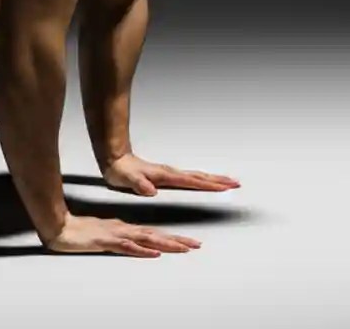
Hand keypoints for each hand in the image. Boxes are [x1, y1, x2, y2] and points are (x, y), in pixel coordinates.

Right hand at [44, 213, 200, 257]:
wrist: (60, 228)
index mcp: (124, 229)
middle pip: (155, 236)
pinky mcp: (105, 241)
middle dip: (177, 240)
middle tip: (197, 245)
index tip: (190, 243)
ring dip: (165, 243)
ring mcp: (115, 235)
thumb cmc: (80, 232)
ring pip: (145, 239)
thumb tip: (138, 244)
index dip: (173, 238)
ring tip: (183, 248)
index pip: (153, 234)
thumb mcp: (104, 236)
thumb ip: (121, 239)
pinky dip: (141, 249)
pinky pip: (127, 246)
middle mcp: (124, 230)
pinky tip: (153, 252)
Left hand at [102, 153, 240, 195]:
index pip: (191, 181)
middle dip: (218, 180)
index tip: (225, 187)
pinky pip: (189, 178)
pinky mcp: (166, 176)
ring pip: (196, 176)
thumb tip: (149, 190)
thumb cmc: (120, 171)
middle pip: (199, 176)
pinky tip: (204, 183)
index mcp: (165, 176)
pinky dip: (201, 180)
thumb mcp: (127, 179)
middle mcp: (170, 173)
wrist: (114, 159)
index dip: (208, 185)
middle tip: (236, 183)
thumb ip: (139, 184)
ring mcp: (169, 173)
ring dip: (212, 179)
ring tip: (227, 182)